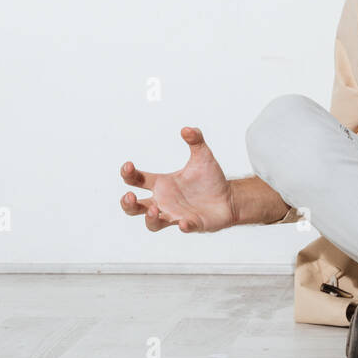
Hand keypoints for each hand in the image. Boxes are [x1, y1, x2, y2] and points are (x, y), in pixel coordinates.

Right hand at [119, 127, 236, 232]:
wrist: (230, 198)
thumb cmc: (211, 180)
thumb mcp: (203, 157)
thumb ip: (196, 141)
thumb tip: (187, 129)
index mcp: (162, 184)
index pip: (137, 181)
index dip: (128, 174)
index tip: (129, 165)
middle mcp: (164, 202)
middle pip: (135, 208)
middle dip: (127, 203)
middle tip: (130, 196)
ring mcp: (176, 215)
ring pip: (152, 223)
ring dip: (150, 218)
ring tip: (153, 209)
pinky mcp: (192, 224)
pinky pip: (184, 228)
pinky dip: (184, 226)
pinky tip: (185, 222)